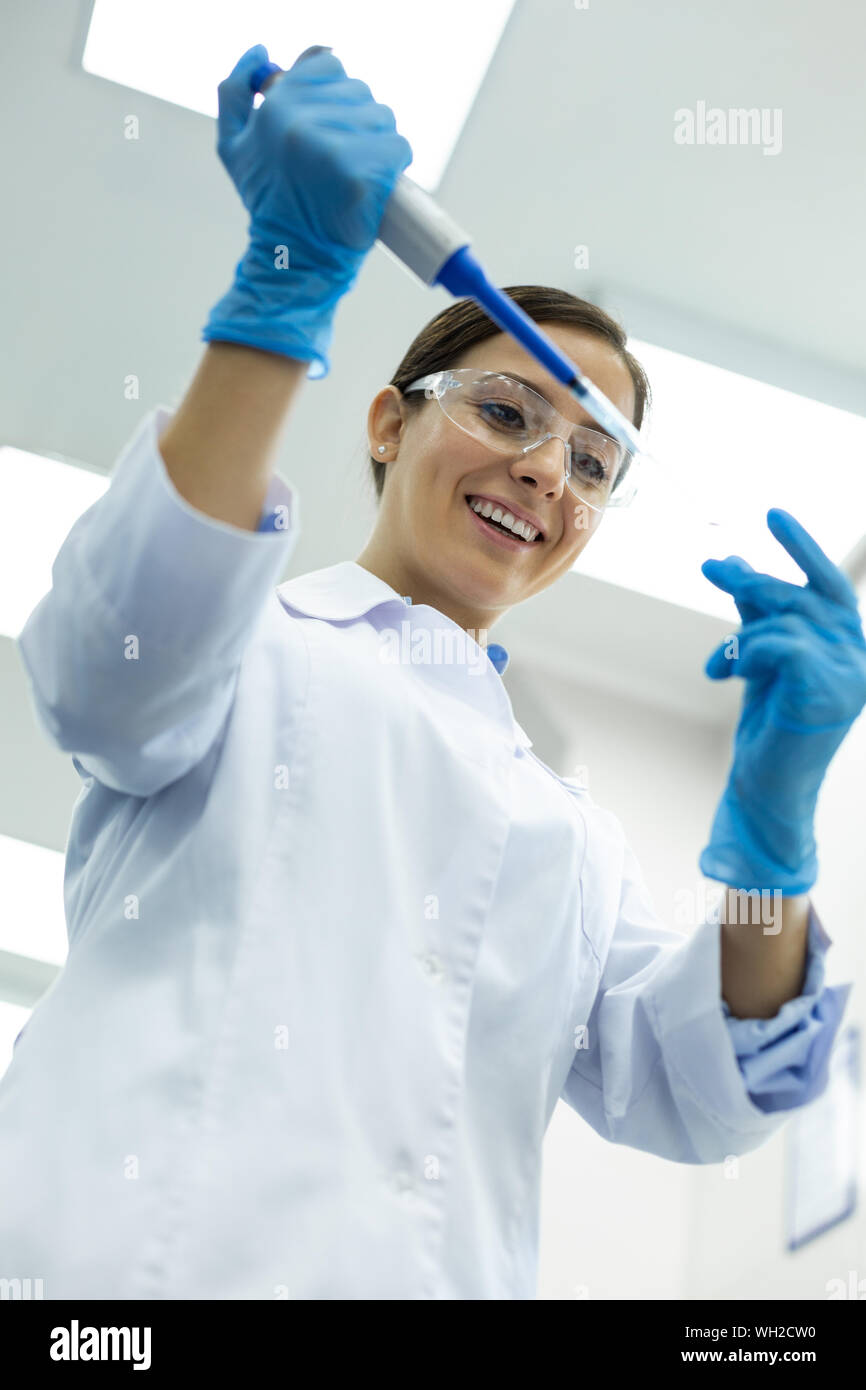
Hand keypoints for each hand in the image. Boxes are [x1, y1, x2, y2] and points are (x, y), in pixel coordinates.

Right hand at [203, 44, 412, 373]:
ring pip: (383, 119)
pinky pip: (399, 150)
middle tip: (338, 164)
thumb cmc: (270, 206)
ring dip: (377, 147)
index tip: (328, 131)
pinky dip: (393, 170)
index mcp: (275, 104)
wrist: (291, 262)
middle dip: (357, 124)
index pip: (329, 65)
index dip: (335, 98)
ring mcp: (334, 148)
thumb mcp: (234, 147)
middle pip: (360, 92)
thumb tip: (259, 52)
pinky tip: (372, 190)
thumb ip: (235, 93)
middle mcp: (302, 121)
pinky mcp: (364, 175)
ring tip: (354, 178)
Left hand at [699, 508, 865, 892]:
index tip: (771, 512)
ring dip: (741, 636)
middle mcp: (858, 656)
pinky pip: (778, 647)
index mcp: (848, 644)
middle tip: (709, 567)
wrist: (766, 788)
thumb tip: (735, 562)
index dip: (802, 546)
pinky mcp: (827, 694)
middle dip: (754, 580)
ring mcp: (849, 675)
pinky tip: (724, 675)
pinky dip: (744, 654)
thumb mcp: (761, 659)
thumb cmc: (766, 727)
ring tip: (720, 665)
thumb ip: (757, 614)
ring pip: (785, 620)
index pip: (828, 584)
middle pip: (803, 595)